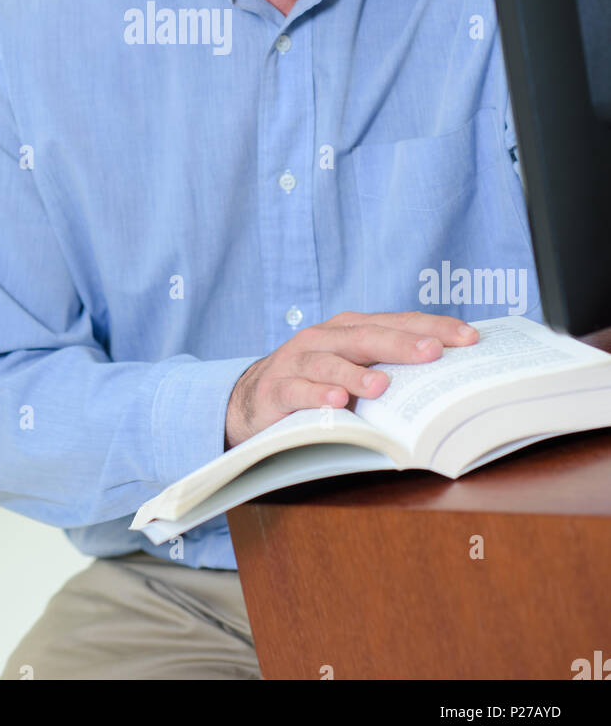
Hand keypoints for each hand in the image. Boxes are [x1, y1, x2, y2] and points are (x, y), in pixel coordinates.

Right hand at [224, 310, 478, 448]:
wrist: (255, 396)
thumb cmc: (317, 381)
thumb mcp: (354, 368)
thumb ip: (389, 366)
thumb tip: (448, 375)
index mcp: (350, 329)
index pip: (397, 323)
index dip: (433, 327)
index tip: (470, 337)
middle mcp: (325, 337)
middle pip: (366, 336)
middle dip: (402, 343)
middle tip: (433, 351)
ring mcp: (298, 360)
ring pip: (330, 362)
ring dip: (356, 374)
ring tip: (381, 387)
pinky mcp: (277, 386)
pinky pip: (298, 390)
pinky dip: (316, 395)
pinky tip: (335, 403)